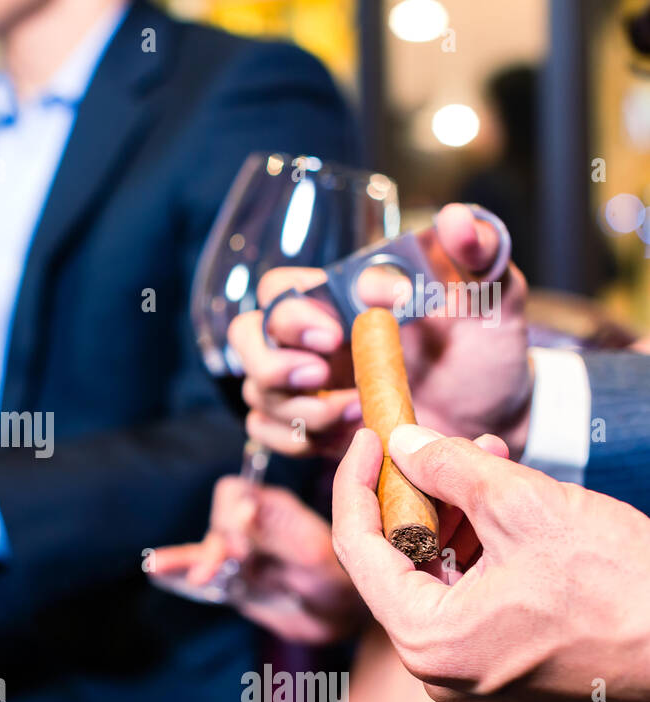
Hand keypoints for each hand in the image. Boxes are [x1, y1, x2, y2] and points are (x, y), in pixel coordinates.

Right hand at [150, 476, 365, 643]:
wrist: (340, 619)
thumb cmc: (339, 581)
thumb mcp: (312, 555)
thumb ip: (275, 532)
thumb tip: (241, 507)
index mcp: (273, 508)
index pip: (234, 493)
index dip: (231, 514)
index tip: (243, 545)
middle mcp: (250, 526)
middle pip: (215, 521)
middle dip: (218, 543)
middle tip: (234, 564)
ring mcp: (237, 554)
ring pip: (201, 547)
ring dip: (186, 558)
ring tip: (164, 567)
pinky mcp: (228, 580)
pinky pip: (195, 572)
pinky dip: (176, 569)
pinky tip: (155, 569)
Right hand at [228, 204, 531, 457]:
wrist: (496, 417)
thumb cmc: (487, 349)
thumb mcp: (493, 296)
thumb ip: (479, 252)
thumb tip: (455, 221)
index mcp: (340, 298)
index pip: (280, 289)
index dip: (293, 312)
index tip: (335, 334)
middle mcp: (313, 340)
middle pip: (246, 339)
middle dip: (272, 362)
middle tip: (320, 375)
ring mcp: (308, 386)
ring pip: (257, 392)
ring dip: (298, 408)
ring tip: (357, 413)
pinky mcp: (312, 428)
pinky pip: (266, 432)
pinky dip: (293, 439)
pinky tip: (341, 436)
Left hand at [331, 424, 649, 701]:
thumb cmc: (622, 587)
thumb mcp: (525, 507)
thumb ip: (449, 469)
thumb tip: (402, 442)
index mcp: (427, 639)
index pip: (358, 547)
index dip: (356, 481)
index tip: (370, 434)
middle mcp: (436, 666)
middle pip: (393, 559)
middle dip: (414, 490)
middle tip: (432, 438)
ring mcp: (469, 668)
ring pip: (433, 570)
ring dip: (450, 509)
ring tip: (484, 455)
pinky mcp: (501, 660)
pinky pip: (467, 591)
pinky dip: (476, 542)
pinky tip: (503, 495)